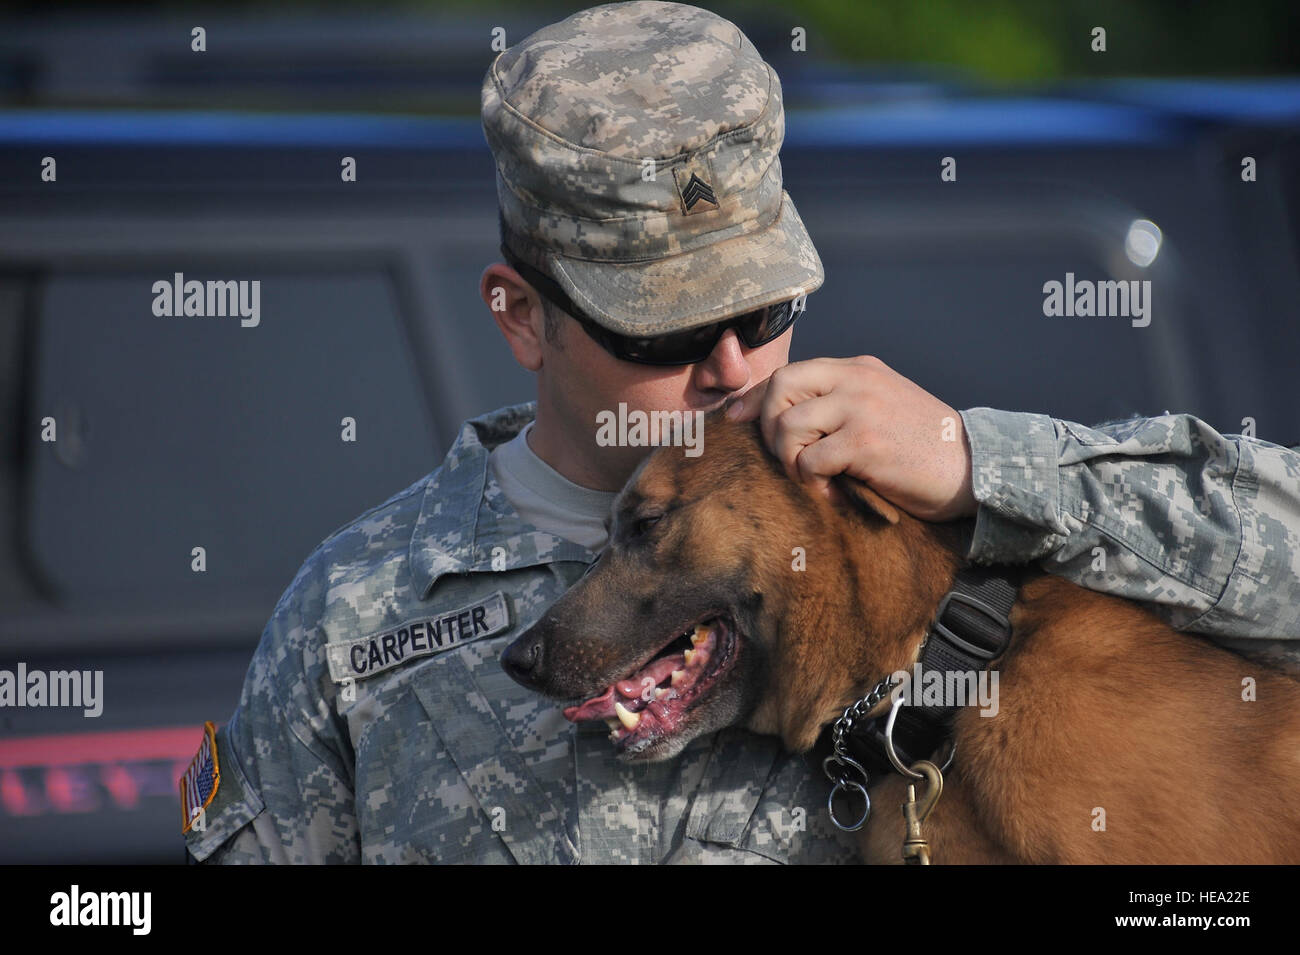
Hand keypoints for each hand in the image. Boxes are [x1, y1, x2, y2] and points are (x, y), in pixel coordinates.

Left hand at [724, 355, 976, 520]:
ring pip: (788, 426)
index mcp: (859, 368)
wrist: (976, 468)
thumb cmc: (924, 447)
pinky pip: (810, 460)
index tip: (738, 420)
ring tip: (815, 479)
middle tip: (788, 458)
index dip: (755, 397)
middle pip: (780, 388)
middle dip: (769, 427)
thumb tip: (785, 418)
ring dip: (790, 460)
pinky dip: (813, 483)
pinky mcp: (866, 442)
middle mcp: (857, 380)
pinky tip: (834, 492)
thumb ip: (841, 402)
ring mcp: (861, 409)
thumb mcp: (881, 406)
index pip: (789, 371)